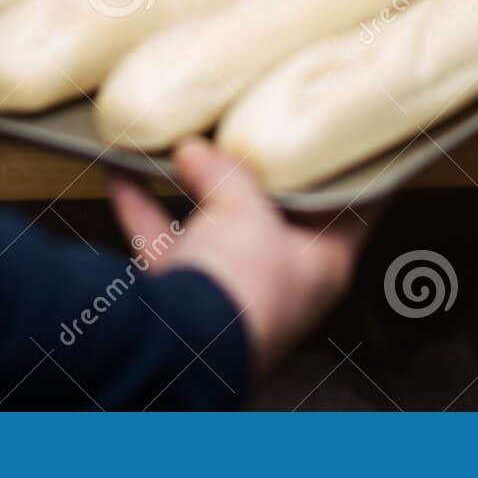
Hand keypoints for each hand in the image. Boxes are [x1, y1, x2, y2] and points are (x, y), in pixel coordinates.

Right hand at [109, 138, 365, 375]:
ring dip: (191, 185)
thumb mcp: (246, 208)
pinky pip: (161, 240)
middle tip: (249, 129)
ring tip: (180, 144)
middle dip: (253, 172)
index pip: (353, 211)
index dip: (348, 173)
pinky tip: (124, 170)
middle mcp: (278, 280)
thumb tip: (199, 150)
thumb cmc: (239, 288)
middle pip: (272, 214)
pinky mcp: (181, 297)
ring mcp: (228, 290)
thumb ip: (226, 171)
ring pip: (212, 225)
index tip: (342, 140)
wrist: (178, 348)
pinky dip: (141, 206)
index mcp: (322, 265)